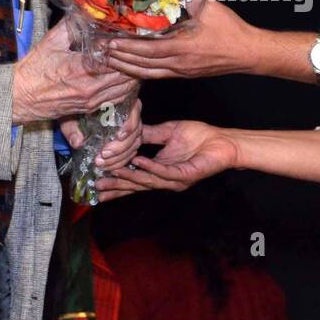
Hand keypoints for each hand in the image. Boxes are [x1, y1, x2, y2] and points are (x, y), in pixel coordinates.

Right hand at [13, 17, 137, 122]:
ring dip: (134, 75)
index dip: (127, 46)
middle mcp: (92, 87)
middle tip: (139, 48)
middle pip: (127, 74)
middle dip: (134, 60)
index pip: (117, 57)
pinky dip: (126, 89)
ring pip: (127, 89)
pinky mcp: (90, 109)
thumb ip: (72, 24)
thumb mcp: (51, 41)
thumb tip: (86, 9)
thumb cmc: (33, 69)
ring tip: (136, 62)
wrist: (18, 97)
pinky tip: (127, 78)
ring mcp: (92, 100)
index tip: (132, 35)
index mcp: (83, 68)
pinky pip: (117, 100)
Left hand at [58, 98, 142, 170]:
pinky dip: (119, 163)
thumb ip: (72, 128)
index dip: (130, 124)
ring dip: (119, 158)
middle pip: (135, 132)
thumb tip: (77, 142)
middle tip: (104, 155)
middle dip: (120, 147)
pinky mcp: (126, 143)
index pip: (134, 110)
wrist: (74, 120)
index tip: (119, 136)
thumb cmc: (75, 114)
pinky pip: (130, 154)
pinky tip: (107, 167)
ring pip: (134, 145)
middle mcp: (128, 116)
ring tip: (101, 163)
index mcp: (119, 103)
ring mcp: (129, 130)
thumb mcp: (69, 118)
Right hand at [94, 120, 238, 200]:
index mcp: (159, 170)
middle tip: (96, 188)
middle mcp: (165, 179)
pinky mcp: (186, 175)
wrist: (223, 141)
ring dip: (128, 178)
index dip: (116, 180)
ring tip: (110, 175)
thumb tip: (127, 131)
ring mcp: (175, 179)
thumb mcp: (167, 132)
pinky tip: (138, 163)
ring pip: (148, 181)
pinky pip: (165, 172)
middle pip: (136, 185)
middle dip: (116, 187)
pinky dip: (151, 168)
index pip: (134, 179)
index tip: (97, 180)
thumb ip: (148, 134)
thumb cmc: (200, 137)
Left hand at [105, 0, 258, 79]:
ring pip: (148, 74)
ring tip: (110, 62)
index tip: (109, 42)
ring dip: (127, 68)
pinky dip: (141, 72)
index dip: (126, 48)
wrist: (248, 53)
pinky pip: (158, 75)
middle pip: (142, 65)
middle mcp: (179, 64)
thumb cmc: (231, 30)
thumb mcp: (209, 7)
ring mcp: (181, 72)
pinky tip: (132, 68)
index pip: (147, 50)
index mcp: (182, 48)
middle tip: (100, 53)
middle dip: (120, 59)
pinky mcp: (185, 74)